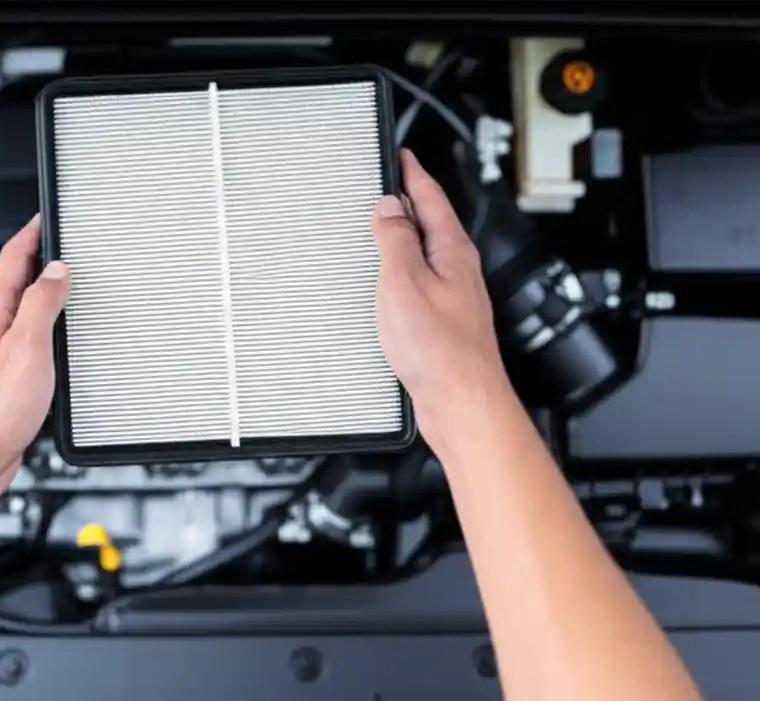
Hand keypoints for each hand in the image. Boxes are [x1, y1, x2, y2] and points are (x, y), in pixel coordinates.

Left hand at [0, 215, 68, 514]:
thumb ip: (41, 305)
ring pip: (24, 315)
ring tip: (67, 286)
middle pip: (16, 284)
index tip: (48, 216)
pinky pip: (30, 345)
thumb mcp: (26, 348)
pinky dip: (47, 334)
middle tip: (63, 245)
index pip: (11, 259)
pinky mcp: (6, 382)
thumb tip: (56, 271)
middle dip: (40, 262)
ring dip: (45, 298)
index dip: (32, 234)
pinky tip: (59, 342)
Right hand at [373, 150, 510, 448]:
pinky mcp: (444, 325)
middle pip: (433, 226)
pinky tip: (388, 288)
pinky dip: (402, 275)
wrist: (461, 401)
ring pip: (427, 257)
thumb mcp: (404, 281)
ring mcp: (454, 299)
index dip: (414, 174)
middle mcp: (459, 272)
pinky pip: (421, 286)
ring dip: (404, 241)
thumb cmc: (439, 349)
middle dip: (410, 204)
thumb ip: (395, 240)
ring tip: (381, 232)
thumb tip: (389, 208)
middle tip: (389, 187)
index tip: (402, 156)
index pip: (433, 199)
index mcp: (452, 253)